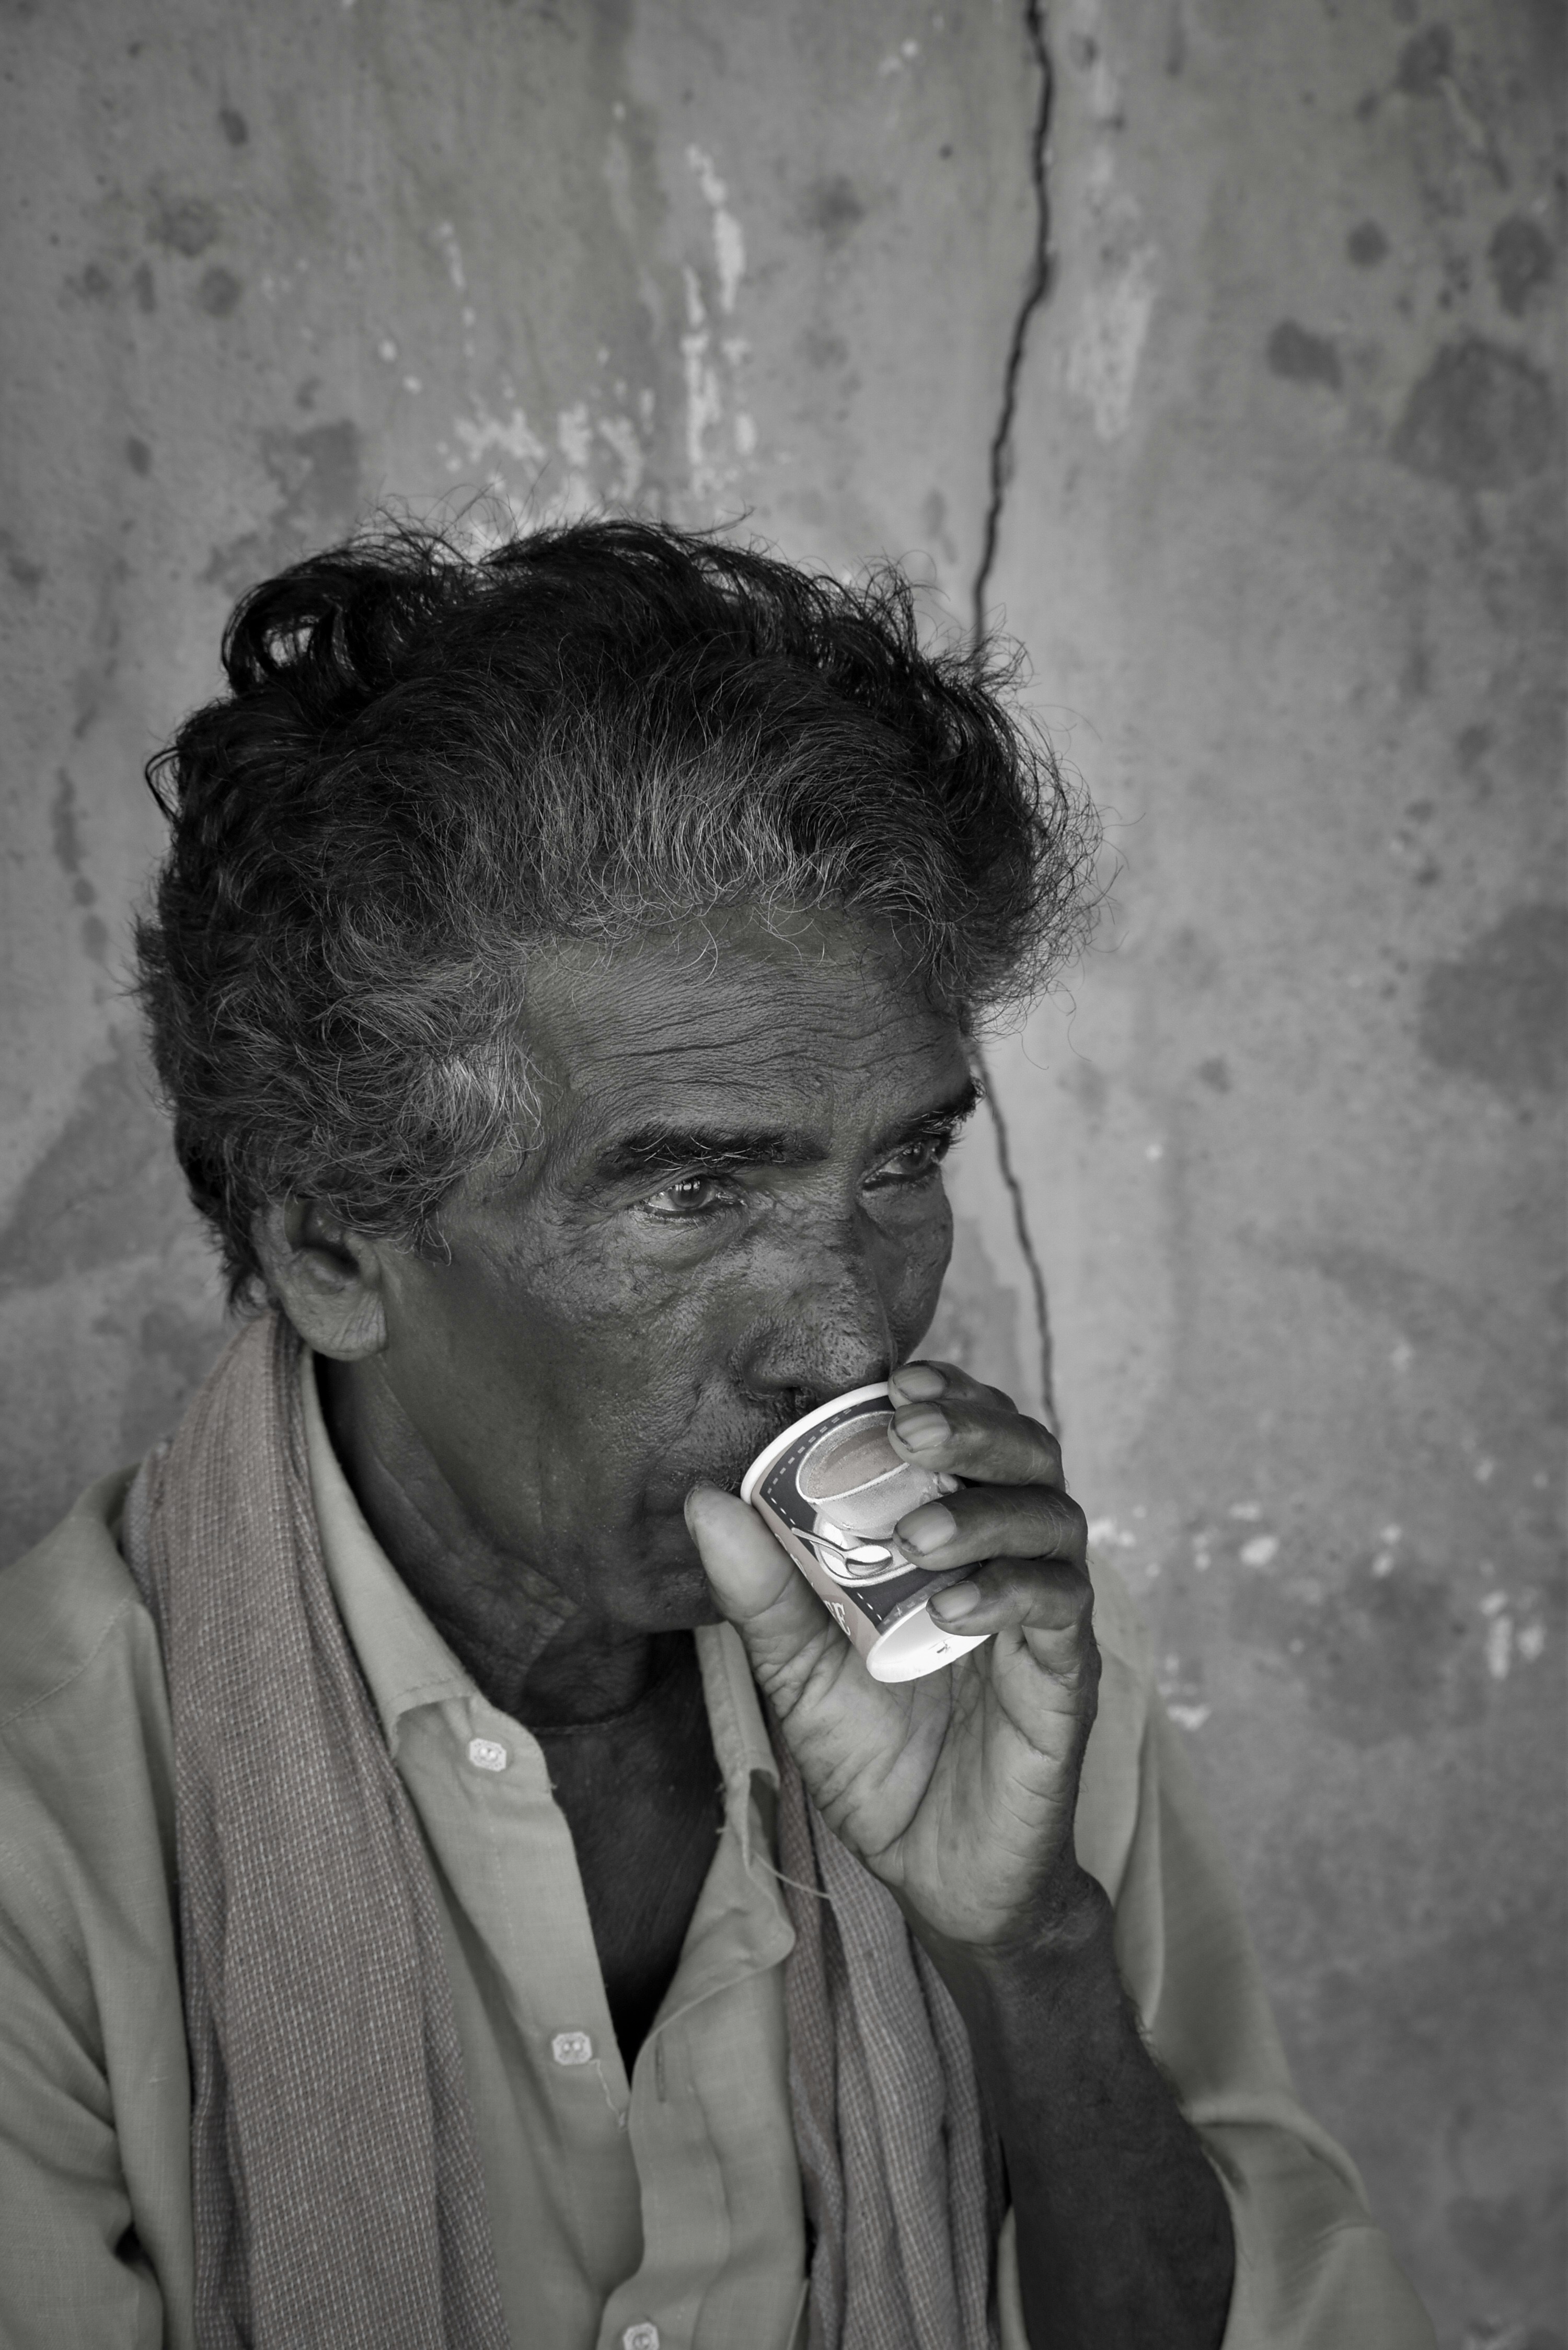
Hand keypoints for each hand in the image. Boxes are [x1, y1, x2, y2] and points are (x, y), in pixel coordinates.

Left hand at [685, 1362, 1099, 1955]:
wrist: (939, 1876)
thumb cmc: (879, 1761)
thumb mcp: (800, 1672)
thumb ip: (761, 1592)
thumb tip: (703, 1497)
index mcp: (949, 1538)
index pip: (968, 1433)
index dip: (944, 1393)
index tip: (892, 1381)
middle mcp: (1007, 1558)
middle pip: (1026, 1452)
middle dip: (974, 1424)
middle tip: (910, 1428)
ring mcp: (1044, 1614)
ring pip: (1053, 1517)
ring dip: (986, 1508)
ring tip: (920, 1532)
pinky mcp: (1066, 1674)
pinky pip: (1059, 1607)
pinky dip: (1008, 1592)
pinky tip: (953, 1606)